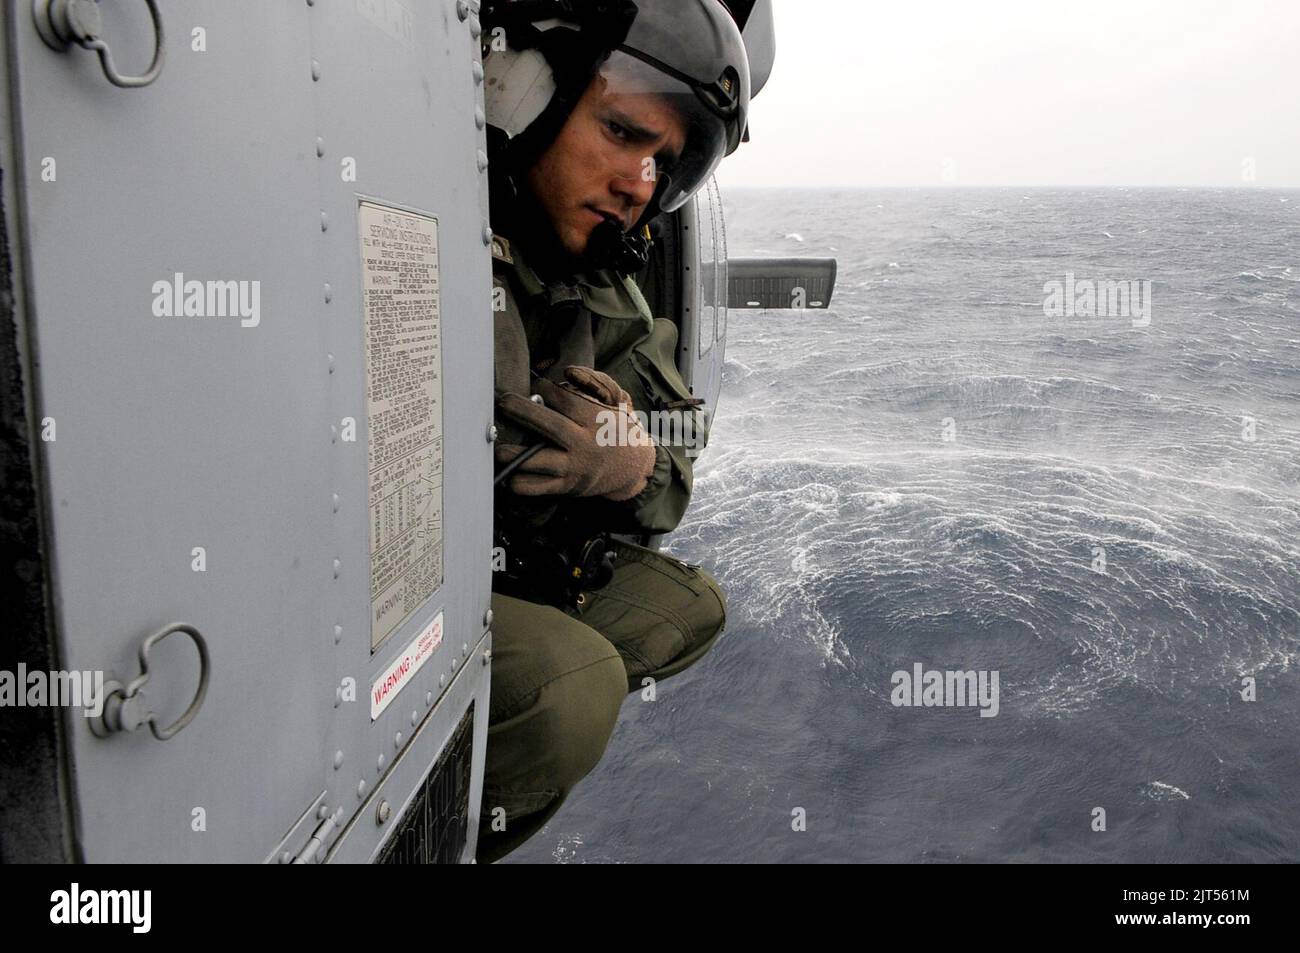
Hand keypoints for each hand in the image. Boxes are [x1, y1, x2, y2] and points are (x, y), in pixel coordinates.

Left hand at [495, 367, 655, 499]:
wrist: (634, 469)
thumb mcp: (618, 401)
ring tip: (498, 449)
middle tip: (503, 402)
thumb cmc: (619, 428)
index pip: (566, 401)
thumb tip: (567, 373)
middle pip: (551, 426)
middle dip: (524, 412)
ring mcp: (576, 468)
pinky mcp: (568, 487)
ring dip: (516, 455)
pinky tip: (510, 474)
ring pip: (541, 462)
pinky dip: (522, 483)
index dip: (545, 389)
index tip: (535, 385)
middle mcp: (586, 445)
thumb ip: (595, 382)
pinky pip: (540, 488)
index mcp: (598, 421)